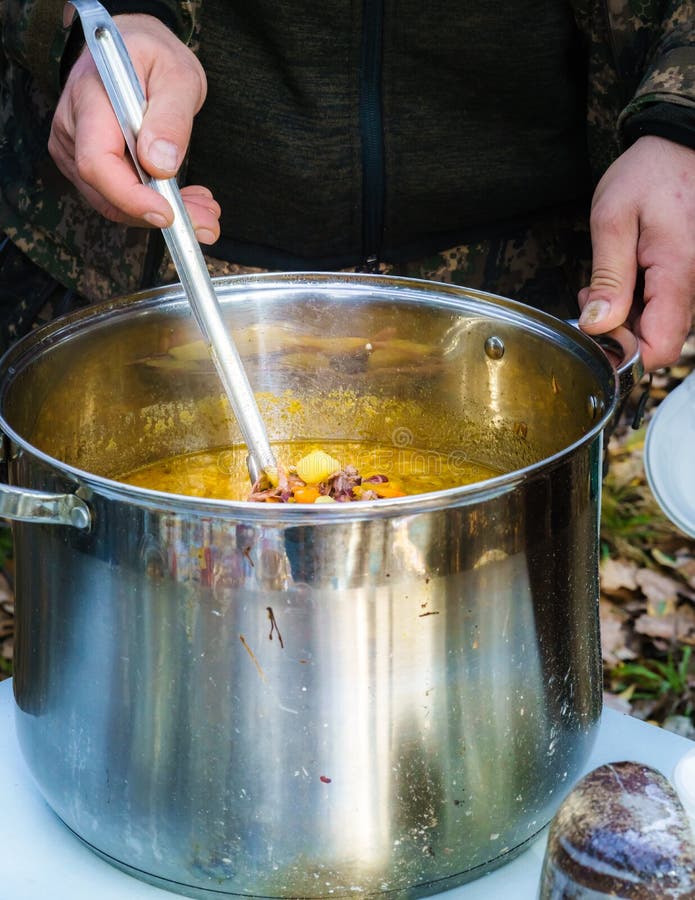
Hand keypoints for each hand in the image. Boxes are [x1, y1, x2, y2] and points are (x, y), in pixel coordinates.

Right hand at [48, 13, 220, 242]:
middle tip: (208, 217)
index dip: (131, 196)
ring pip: (114, 203)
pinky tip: (184, 198)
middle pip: (107, 191)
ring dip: (162, 212)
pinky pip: (117, 198)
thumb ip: (171, 118)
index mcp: (89, 98)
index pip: (96, 162)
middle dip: (158, 213)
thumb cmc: (152, 55)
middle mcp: (73, 128)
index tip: (169, 214)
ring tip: (203, 207)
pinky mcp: (86, 166)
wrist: (131, 49)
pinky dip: (153, 205)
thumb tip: (160, 165)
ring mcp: (74, 150)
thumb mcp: (177, 74)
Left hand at [578, 135, 694, 371]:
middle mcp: (694, 286)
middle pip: (658, 342)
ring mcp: (693, 284)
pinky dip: (635, 305)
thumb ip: (608, 277)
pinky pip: (663, 310)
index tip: (594, 335)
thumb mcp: (613, 218)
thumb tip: (597, 325)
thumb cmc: (648, 173)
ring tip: (602, 284)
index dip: (625, 355)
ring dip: (623, 319)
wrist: (679, 145)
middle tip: (590, 298)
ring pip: (658, 328)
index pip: (661, 348)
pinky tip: (619, 282)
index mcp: (678, 274)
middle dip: (617, 334)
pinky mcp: (686, 280)